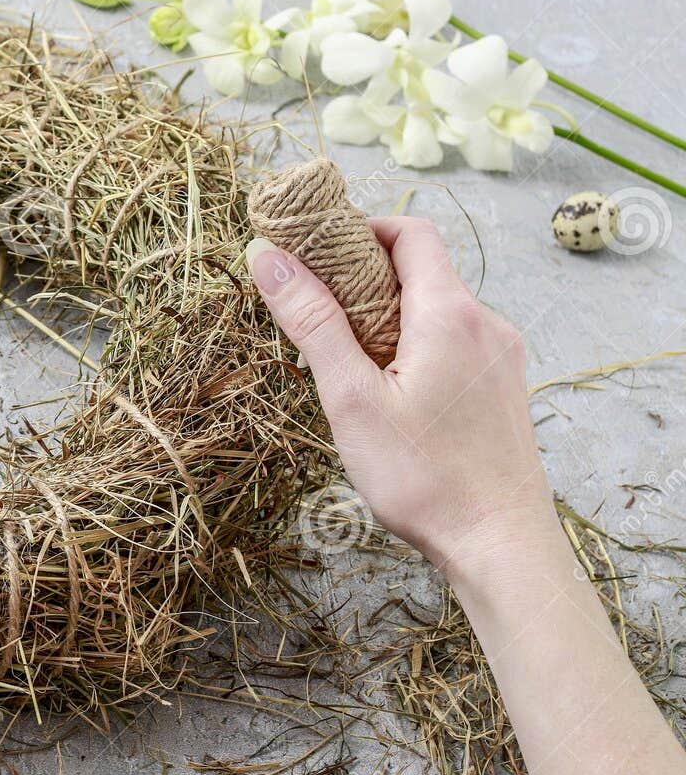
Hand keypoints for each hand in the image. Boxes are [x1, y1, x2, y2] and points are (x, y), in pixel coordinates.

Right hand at [246, 217, 554, 568]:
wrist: (500, 544)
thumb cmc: (423, 477)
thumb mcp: (351, 398)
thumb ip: (313, 322)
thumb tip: (270, 259)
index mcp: (450, 313)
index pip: (411, 232)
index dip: (361, 229)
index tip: (316, 251)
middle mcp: (486, 323)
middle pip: (423, 269)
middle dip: (365, 278)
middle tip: (318, 313)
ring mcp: (502, 356)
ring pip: (438, 309)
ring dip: (390, 316)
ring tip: (348, 364)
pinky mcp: (505, 388)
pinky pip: (456, 343)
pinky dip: (417, 345)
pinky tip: (390, 394)